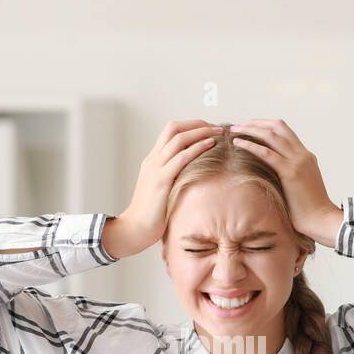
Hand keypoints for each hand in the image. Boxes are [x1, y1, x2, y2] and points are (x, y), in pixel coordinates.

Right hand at [104, 120, 221, 258]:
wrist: (135, 229)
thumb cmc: (151, 216)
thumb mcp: (163, 191)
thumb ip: (174, 180)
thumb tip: (194, 177)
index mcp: (152, 161)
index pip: (170, 133)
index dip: (191, 127)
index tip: (209, 131)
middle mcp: (153, 160)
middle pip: (174, 128)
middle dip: (197, 124)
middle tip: (216, 128)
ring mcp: (155, 168)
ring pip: (178, 138)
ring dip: (201, 131)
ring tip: (218, 132)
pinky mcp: (161, 180)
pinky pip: (181, 157)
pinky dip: (197, 147)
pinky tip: (211, 145)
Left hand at [228, 119, 341, 245]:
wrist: (322, 220)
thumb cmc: (309, 211)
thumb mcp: (299, 187)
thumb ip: (288, 177)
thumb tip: (269, 178)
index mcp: (306, 156)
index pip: (285, 132)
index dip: (266, 126)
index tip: (250, 128)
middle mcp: (303, 154)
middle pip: (278, 126)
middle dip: (257, 122)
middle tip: (239, 125)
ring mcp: (298, 161)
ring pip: (272, 134)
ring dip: (251, 129)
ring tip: (234, 130)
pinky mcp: (290, 172)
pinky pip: (266, 152)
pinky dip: (250, 145)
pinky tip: (237, 144)